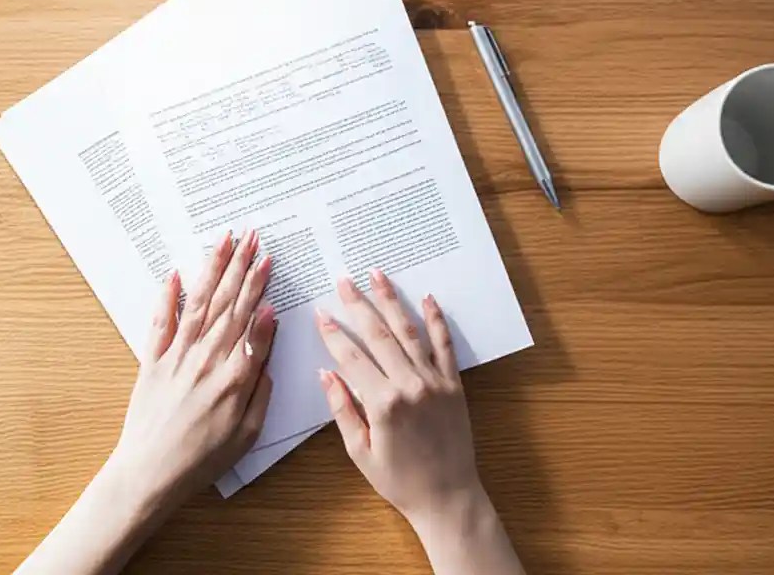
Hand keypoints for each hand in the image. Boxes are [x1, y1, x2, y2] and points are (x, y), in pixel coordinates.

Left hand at [111, 229, 275, 508]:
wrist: (149, 473)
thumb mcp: (248, 432)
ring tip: (225, 241)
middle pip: (229, 303)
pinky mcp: (152, 361)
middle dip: (243, 267)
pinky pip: (161, 321)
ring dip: (214, 269)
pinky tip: (176, 272)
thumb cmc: (203, 459)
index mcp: (235, 377)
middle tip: (253, 236)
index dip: (262, 289)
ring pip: (200, 303)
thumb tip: (267, 340)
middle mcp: (206, 358)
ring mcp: (177, 356)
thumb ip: (261, 385)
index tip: (269, 261)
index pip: (254, 322)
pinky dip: (168, 295)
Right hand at [315, 269, 479, 521]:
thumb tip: (326, 373)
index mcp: (381, 403)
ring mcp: (434, 382)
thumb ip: (342, 409)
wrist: (447, 496)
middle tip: (343, 281)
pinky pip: (444, 345)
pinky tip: (427, 298)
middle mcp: (409, 385)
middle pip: (377, 334)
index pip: (351, 356)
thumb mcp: (359, 451)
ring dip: (391, 301)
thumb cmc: (399, 480)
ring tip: (377, 276)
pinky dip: (435, 320)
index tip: (320, 313)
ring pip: (409, 332)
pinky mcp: (453, 385)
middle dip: (358, 304)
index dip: (333, 333)